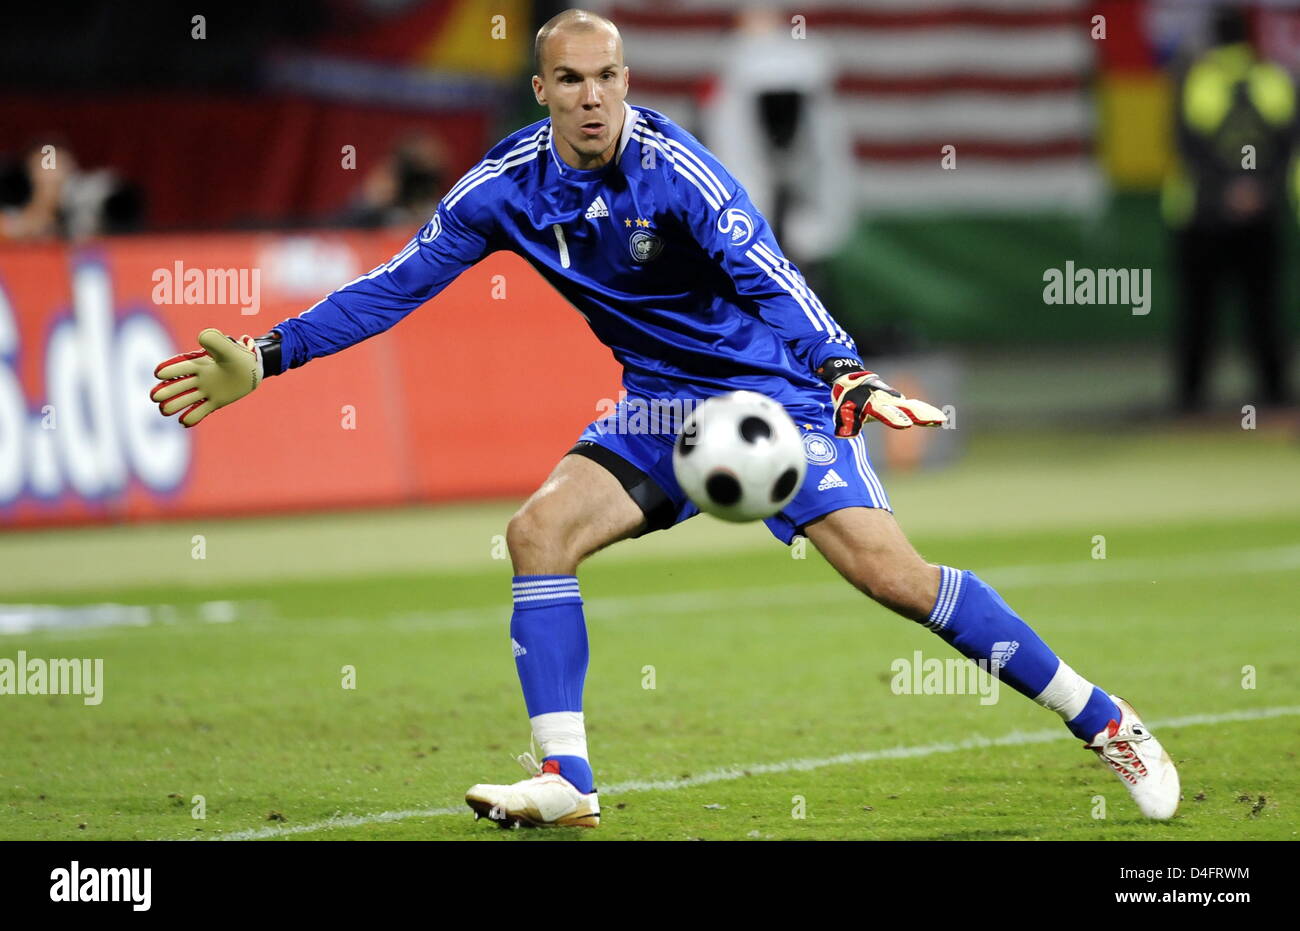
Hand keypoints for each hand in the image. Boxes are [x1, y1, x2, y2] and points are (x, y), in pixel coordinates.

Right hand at [150, 328, 262, 427]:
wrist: (253, 371)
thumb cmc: (240, 357)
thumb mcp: (229, 348)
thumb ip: (215, 341)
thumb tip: (200, 337)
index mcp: (200, 363)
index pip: (181, 366)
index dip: (170, 369)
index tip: (158, 373)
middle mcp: (199, 378)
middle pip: (179, 385)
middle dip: (166, 391)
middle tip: (154, 397)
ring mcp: (206, 390)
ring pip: (187, 399)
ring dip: (175, 405)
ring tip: (163, 411)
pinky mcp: (215, 402)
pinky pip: (201, 410)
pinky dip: (193, 416)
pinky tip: (183, 422)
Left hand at [816, 359, 946, 436]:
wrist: (850, 377)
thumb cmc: (846, 398)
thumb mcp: (842, 411)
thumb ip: (846, 423)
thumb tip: (843, 435)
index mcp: (872, 404)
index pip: (885, 412)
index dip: (895, 418)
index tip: (906, 424)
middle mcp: (886, 400)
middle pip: (907, 408)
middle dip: (921, 415)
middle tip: (937, 420)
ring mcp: (894, 399)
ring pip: (914, 406)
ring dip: (928, 413)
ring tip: (943, 420)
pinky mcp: (898, 401)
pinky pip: (914, 406)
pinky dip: (927, 411)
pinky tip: (939, 419)